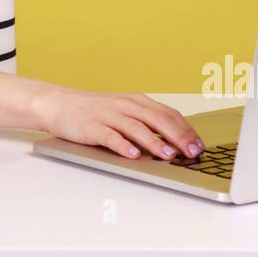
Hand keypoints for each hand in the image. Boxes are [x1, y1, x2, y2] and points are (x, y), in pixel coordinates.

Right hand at [30, 86, 206, 160]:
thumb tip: (174, 141)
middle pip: (157, 119)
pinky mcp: (91, 126)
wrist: (58, 103)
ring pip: (136, 127)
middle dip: (178, 136)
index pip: (168, 114)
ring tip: (168, 155)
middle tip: (191, 152)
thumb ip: (145, 122)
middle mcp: (125, 106)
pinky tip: (132, 154)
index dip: (186, 129)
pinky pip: (110, 136)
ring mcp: (108, 115)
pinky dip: (122, 145)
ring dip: (154, 142)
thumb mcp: (123, 111)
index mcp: (136, 101)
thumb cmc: (93, 110)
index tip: (199, 145)